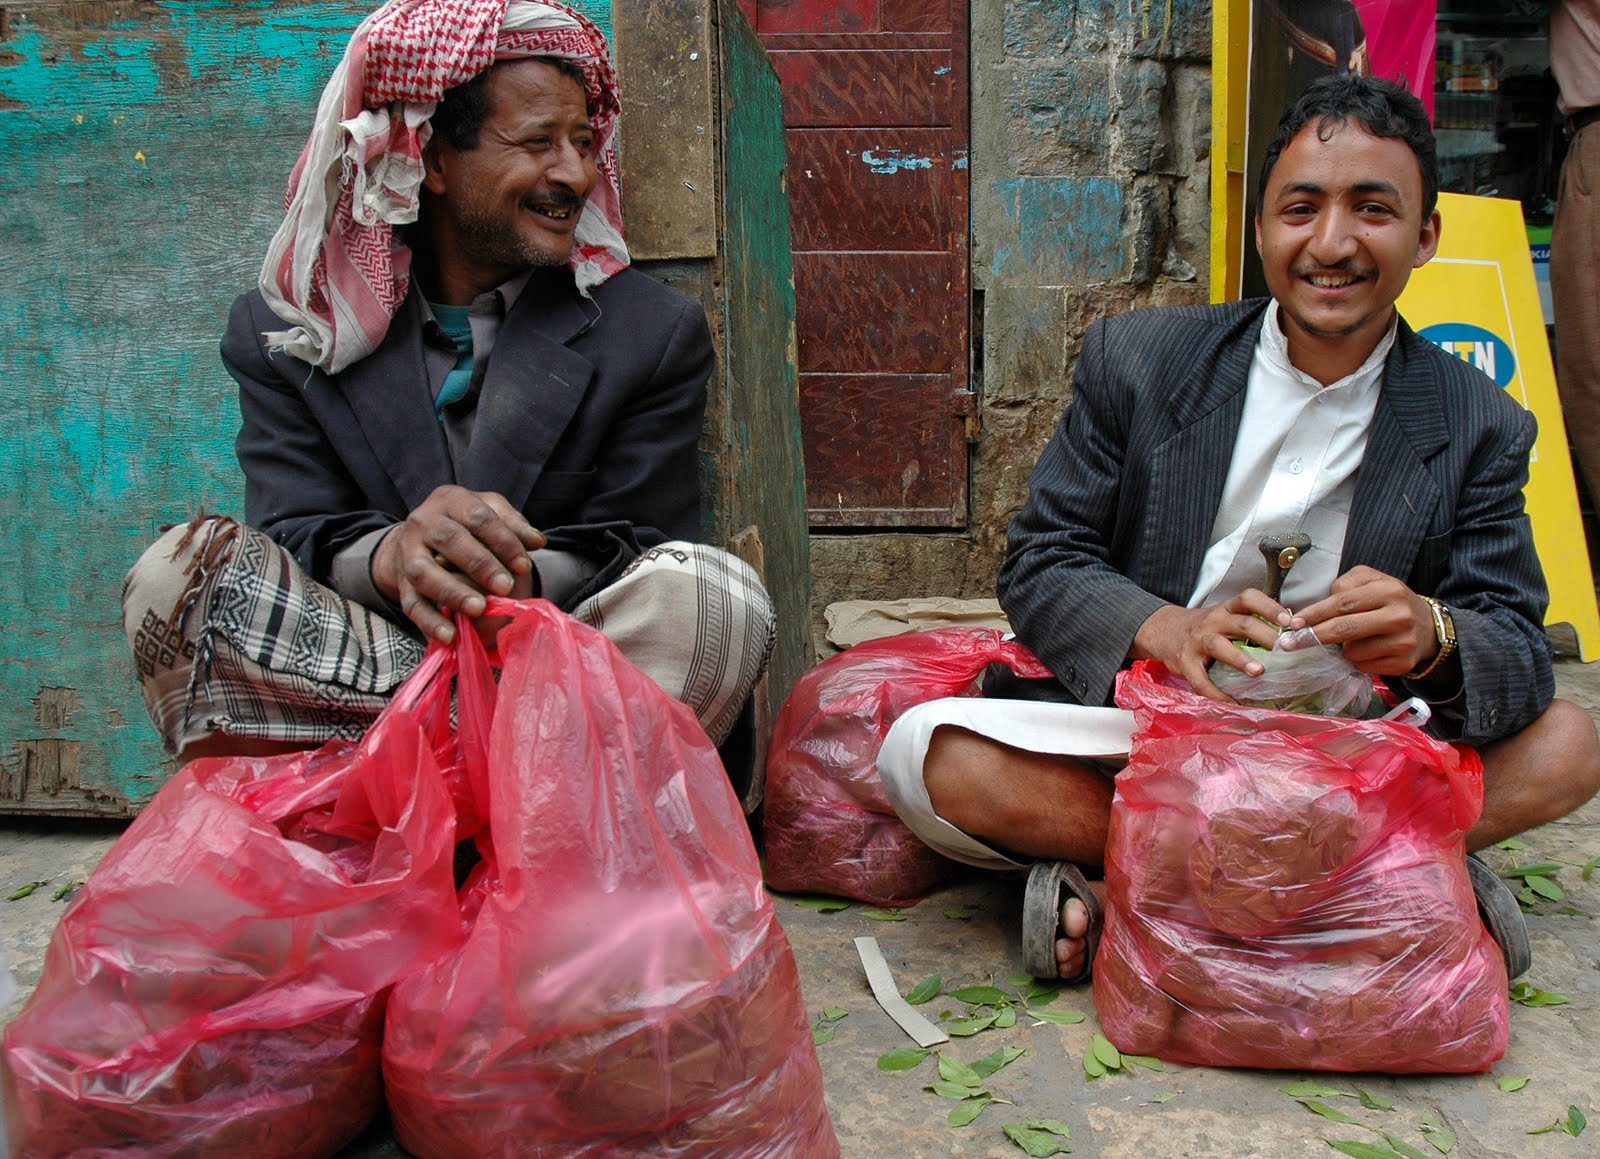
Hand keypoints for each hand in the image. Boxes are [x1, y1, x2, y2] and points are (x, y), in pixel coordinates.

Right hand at [372, 486, 545, 642]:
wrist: (420, 539)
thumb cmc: (466, 526)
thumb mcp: (490, 514)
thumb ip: (514, 525)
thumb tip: (537, 541)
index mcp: (449, 500)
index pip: (477, 516)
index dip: (502, 540)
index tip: (523, 566)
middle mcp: (423, 522)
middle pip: (447, 539)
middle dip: (479, 564)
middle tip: (505, 586)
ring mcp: (407, 553)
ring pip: (422, 572)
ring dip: (451, 592)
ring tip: (479, 608)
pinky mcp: (402, 584)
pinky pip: (411, 604)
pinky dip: (430, 622)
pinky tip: (450, 635)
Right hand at [1130, 589, 1291, 700]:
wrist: (1161, 630)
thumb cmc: (1203, 627)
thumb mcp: (1223, 616)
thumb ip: (1249, 623)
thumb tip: (1289, 639)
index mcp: (1226, 609)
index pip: (1248, 599)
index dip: (1269, 607)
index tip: (1288, 621)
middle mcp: (1212, 621)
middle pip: (1241, 624)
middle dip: (1264, 635)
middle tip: (1283, 649)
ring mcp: (1197, 641)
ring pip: (1219, 646)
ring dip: (1240, 659)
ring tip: (1258, 672)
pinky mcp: (1185, 662)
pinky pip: (1201, 680)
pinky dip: (1217, 693)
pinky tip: (1233, 703)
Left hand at [1285, 565, 1434, 675]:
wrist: (1427, 627)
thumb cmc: (1389, 602)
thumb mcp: (1371, 581)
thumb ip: (1345, 585)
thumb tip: (1317, 609)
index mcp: (1389, 591)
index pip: (1343, 603)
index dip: (1315, 614)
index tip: (1294, 623)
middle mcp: (1399, 616)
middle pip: (1345, 629)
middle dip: (1313, 637)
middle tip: (1290, 643)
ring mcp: (1404, 642)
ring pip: (1353, 651)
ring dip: (1342, 648)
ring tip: (1353, 640)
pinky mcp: (1404, 663)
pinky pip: (1364, 666)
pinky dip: (1357, 660)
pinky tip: (1366, 650)